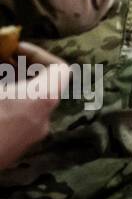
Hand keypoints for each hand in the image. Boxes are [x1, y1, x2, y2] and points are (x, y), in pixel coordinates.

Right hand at [0, 43, 66, 169]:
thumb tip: (0, 46)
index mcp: (41, 99)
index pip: (59, 70)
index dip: (38, 54)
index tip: (11, 50)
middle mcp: (42, 120)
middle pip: (43, 86)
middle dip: (18, 70)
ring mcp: (28, 140)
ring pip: (28, 105)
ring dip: (11, 88)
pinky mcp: (12, 152)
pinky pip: (17, 121)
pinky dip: (7, 106)